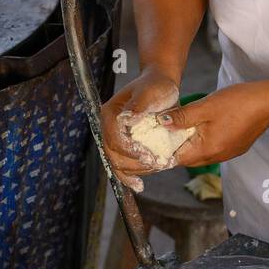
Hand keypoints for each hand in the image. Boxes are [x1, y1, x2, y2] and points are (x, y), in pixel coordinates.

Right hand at [101, 65, 179, 190]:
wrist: (159, 84)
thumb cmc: (157, 85)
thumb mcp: (151, 92)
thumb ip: (139, 105)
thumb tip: (127, 120)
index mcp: (110, 114)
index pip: (115, 139)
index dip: (130, 151)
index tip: (149, 157)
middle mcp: (109, 127)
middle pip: (113, 154)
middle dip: (134, 164)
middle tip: (156, 165)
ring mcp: (115, 137)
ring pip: (117, 162)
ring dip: (134, 172)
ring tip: (154, 171)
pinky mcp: (124, 144)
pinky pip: (123, 163)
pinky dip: (131, 175)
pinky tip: (139, 184)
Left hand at [155, 81, 268, 167]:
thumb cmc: (238, 103)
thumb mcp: (206, 106)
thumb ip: (183, 116)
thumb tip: (162, 123)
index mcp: (207, 150)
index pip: (177, 159)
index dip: (163, 152)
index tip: (153, 144)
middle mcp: (218, 157)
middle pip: (189, 159)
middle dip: (175, 148)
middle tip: (165, 132)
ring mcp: (228, 153)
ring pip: (201, 154)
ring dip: (190, 145)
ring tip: (182, 128)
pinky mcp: (236, 147)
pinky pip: (213, 149)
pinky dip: (204, 142)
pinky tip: (204, 127)